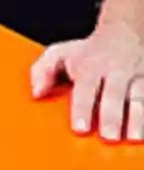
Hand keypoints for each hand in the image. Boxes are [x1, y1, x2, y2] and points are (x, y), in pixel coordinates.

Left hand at [31, 23, 143, 141]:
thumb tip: (36, 93)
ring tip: (134, 138)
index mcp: (90, 67)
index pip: (85, 89)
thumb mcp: (59, 53)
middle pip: (115, 95)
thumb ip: (42, 71)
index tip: (80, 128)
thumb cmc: (87, 52)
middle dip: (112, 116)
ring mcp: (139, 77)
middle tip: (108, 136)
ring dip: (139, 119)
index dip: (82, 109)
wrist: (125, 31)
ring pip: (141, 98)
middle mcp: (116, 72)